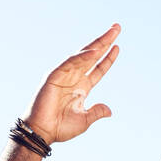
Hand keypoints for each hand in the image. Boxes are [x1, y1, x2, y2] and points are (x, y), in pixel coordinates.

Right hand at [21, 23, 120, 146]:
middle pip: (92, 56)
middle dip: (105, 41)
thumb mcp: (84, 120)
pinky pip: (70, 63)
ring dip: (98, 43)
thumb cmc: (60, 127)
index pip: (98, 69)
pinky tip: (96, 51)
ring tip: (111, 33)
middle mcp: (74, 78)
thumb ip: (96, 112)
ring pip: (83, 55)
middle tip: (116, 27)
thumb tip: (109, 110)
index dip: (108, 58)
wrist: (43, 132)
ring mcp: (64, 75)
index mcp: (81, 88)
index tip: (118, 47)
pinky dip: (83, 57)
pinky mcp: (54, 76)